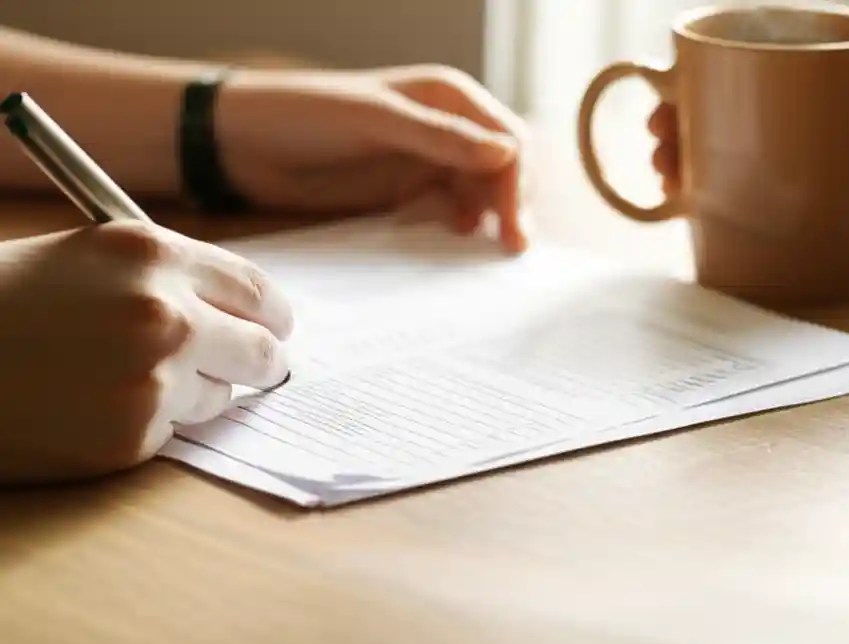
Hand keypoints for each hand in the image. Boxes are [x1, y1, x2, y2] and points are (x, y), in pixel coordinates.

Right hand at [0, 221, 291, 481]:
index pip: (257, 291)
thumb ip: (167, 279)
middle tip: (248, 368)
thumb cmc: (1, 303)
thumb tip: (241, 314)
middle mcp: (165, 313)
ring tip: (118, 379)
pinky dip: (145, 425)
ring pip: (220, 396)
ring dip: (192, 393)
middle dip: (258, 362)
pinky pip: (171, 432)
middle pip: (264, 351)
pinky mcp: (132, 436)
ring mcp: (152, 378)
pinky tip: (88, 408)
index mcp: (153, 254)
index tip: (274, 328)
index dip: (271, 316)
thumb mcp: (86, 259)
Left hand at [217, 66, 527, 251]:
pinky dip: (465, 227)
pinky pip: (452, 211)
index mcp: (447, 97)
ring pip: (484, 193)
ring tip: (493, 253)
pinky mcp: (408, 191)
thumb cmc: (304, 115)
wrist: (241, 143)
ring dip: (494, 219)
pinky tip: (459, 241)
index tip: (514, 227)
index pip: (508, 141)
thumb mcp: (376, 121)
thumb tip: (510, 153)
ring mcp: (428, 161)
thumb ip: (442, 138)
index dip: (517, 182)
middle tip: (512, 248)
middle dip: (514, 204)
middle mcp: (447, 127)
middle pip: (504, 169)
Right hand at [647, 51, 848, 232]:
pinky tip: (704, 208)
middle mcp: (831, 98)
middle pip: (744, 97)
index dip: (714, 59)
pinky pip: (778, 183)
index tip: (673, 80)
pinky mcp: (841, 184)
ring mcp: (831, 142)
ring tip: (667, 175)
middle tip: (659, 141)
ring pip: (751, 142)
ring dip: (704, 155)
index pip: (772, 46)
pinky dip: (739, 192)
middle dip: (692, 114)